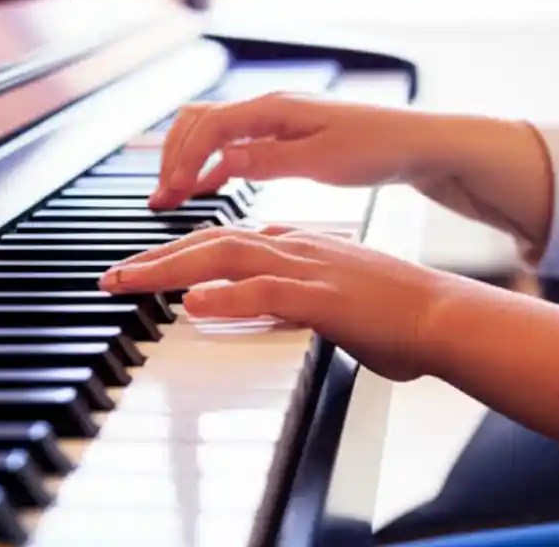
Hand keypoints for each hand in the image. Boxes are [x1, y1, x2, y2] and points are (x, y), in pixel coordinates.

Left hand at [98, 226, 466, 380]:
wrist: (445, 317)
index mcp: (293, 246)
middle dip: (154, 258)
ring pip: (224, 258)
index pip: (219, 242)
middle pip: (208, 243)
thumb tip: (260, 304)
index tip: (139, 268)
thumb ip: (290, 294)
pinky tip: (191, 304)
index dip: (174, 252)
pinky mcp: (323, 298)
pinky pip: (265, 292)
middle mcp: (292, 249)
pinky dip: (226, 296)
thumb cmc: (393, 316)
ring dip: (170, 269)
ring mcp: (306, 269)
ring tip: (130, 283)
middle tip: (113, 277)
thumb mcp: (327, 297)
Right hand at [149, 92, 551, 254]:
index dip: (183, 159)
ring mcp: (272, 122)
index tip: (171, 192)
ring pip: (209, 133)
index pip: (208, 127)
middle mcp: (267, 110)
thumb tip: (223, 161)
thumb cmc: (380, 149)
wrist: (420, 144)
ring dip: (185, 160)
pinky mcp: (281, 138)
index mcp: (274, 109)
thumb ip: (269, 160)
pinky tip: (202, 189)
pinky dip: (209, 166)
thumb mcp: (323, 161)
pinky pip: (230, 147)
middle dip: (172, 158)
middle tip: (160, 198)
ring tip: (170, 196)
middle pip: (196, 123)